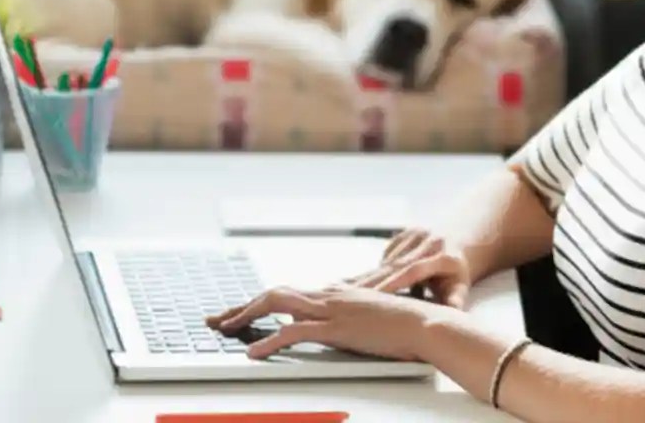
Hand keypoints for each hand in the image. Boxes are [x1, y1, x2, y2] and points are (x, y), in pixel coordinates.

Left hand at [204, 283, 445, 360]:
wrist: (426, 323)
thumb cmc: (405, 325)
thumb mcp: (370, 317)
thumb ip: (348, 318)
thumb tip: (330, 326)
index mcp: (334, 291)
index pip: (287, 294)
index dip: (259, 303)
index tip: (238, 313)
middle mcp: (328, 294)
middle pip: (273, 293)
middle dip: (242, 307)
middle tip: (218, 320)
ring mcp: (331, 309)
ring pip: (276, 304)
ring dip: (246, 317)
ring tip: (226, 331)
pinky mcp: (336, 328)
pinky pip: (294, 332)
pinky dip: (269, 341)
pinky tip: (254, 353)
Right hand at [346, 228, 472, 308]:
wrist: (458, 239)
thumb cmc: (457, 271)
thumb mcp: (461, 286)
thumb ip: (455, 299)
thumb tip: (451, 315)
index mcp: (443, 256)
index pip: (413, 270)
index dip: (393, 283)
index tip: (374, 298)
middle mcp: (427, 242)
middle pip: (394, 264)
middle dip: (371, 281)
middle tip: (348, 296)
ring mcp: (415, 235)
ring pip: (387, 259)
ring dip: (368, 276)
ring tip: (345, 291)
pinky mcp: (404, 233)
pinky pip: (386, 254)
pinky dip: (373, 268)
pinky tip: (356, 282)